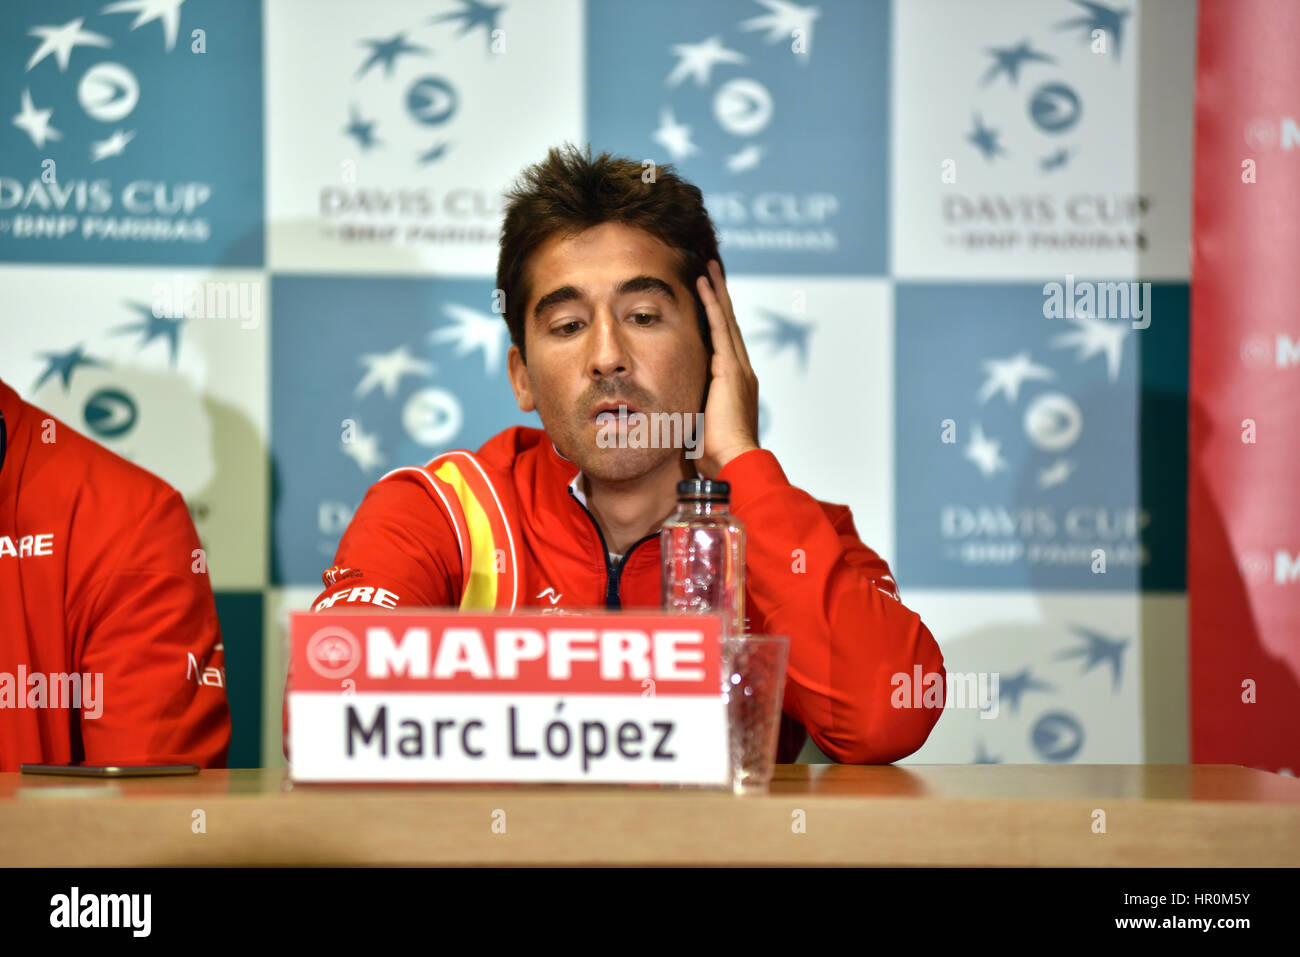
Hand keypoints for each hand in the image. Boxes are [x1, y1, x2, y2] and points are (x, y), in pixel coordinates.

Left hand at [696, 259, 758, 477]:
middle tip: (713, 273)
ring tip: (709, 269)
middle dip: (721, 299)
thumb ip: (691, 413)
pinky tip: (704, 285)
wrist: (733, 462)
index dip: (718, 322)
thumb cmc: (714, 456)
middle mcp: (741, 372)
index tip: (711, 303)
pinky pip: (720, 327)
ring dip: (717, 293)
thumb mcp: (700, 427)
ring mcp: (738, 368)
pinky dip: (713, 304)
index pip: (726, 345)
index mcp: (735, 386)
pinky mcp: (730, 368)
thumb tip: (672, 414)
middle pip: (729, 326)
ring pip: (726, 320)